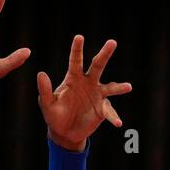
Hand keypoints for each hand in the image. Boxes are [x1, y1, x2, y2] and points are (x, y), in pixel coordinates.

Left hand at [37, 35, 130, 152]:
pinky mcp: (103, 109)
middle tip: (112, 42)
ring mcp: (97, 95)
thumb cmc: (54, 115)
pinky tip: (118, 123)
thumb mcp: (47, 104)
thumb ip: (45, 90)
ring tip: (128, 87)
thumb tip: (41, 73)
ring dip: (119, 87)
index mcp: (73, 79)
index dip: (77, 49)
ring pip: (110, 87)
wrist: (64, 132)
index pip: (75, 61)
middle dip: (104, 54)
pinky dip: (114, 117)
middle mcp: (88, 83)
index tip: (79, 37)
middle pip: (97, 66)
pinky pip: (110, 112)